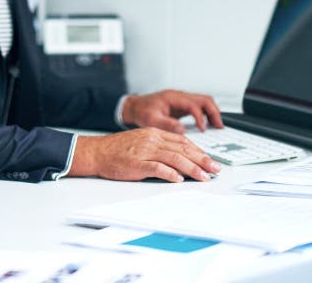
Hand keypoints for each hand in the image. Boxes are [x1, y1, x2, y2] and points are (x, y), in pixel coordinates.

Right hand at [69, 128, 220, 181]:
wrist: (96, 152)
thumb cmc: (117, 149)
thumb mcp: (141, 141)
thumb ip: (159, 146)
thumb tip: (180, 159)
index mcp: (153, 133)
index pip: (182, 140)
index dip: (199, 151)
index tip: (210, 160)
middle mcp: (151, 139)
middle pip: (182, 149)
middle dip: (202, 159)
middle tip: (215, 169)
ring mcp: (144, 151)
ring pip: (174, 158)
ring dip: (192, 168)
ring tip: (204, 177)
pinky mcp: (137, 163)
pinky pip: (157, 168)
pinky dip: (170, 174)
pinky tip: (179, 179)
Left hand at [122, 89, 222, 132]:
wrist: (135, 107)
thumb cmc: (142, 111)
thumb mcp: (151, 119)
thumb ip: (166, 124)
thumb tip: (182, 130)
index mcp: (173, 98)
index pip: (193, 104)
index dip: (200, 117)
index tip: (203, 130)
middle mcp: (180, 96)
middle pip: (204, 99)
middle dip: (214, 112)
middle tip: (219, 127)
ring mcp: (182, 100)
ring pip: (204, 102)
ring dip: (213, 113)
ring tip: (217, 127)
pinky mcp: (183, 106)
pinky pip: (200, 107)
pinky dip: (207, 115)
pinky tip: (208, 126)